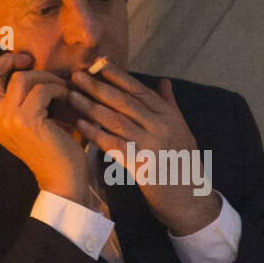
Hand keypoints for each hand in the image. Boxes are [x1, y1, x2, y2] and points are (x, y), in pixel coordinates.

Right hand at [0, 39, 88, 204]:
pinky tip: (66, 96)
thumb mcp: (29, 124)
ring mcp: (8, 120)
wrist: (63, 178)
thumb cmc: (53, 150)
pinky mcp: (26, 120)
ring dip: (43, 76)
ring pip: (20, 78)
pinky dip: (57, 88)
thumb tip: (22, 72)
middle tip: (27, 57)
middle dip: (8, 60)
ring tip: (59, 85)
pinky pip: (41, 89)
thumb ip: (19, 103)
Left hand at [69, 63, 220, 235]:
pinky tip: (80, 125)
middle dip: (98, 87)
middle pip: (124, 102)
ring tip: (72, 96)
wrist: (191, 199)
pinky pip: (114, 146)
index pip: (139, 89)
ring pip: (116, 121)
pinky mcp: (142, 166)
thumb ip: (169, 104)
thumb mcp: (182, 129)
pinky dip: (96, 134)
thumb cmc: (183, 163)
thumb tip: (164, 81)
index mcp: (169, 115)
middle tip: (76, 76)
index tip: (98, 63)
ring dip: (91, 107)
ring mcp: (153, 146)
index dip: (117, 75)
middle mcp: (162, 127)